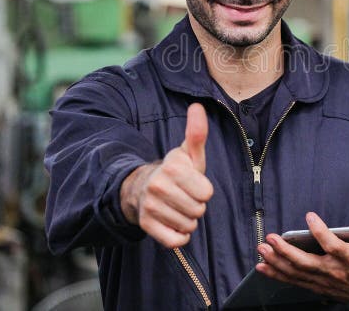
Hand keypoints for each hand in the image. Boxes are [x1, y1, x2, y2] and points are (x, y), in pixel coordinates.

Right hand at [120, 103, 212, 247]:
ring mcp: (150, 207)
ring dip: (188, 220)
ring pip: (188, 226)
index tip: (192, 184)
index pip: (207, 193)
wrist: (142, 188)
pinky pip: (175, 241)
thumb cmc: (175, 171)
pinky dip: (179, 236)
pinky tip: (173, 224)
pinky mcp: (146, 226)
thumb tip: (197, 107)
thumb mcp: (188, 153)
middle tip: (184, 197)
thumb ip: (196, 133)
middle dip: (196, 206)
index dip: (203, 190)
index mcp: (172, 167)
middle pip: (199, 210)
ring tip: (177, 207)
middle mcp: (158, 186)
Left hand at [256, 212, 348, 310]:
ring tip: (261, 249)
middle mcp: (334, 271)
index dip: (321, 232)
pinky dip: (277, 274)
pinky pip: (293, 281)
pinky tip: (262, 267)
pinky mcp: (316, 286)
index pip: (333, 246)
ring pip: (296, 272)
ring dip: (276, 261)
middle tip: (271, 238)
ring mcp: (323, 281)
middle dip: (286, 251)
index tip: (310, 217)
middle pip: (306, 262)